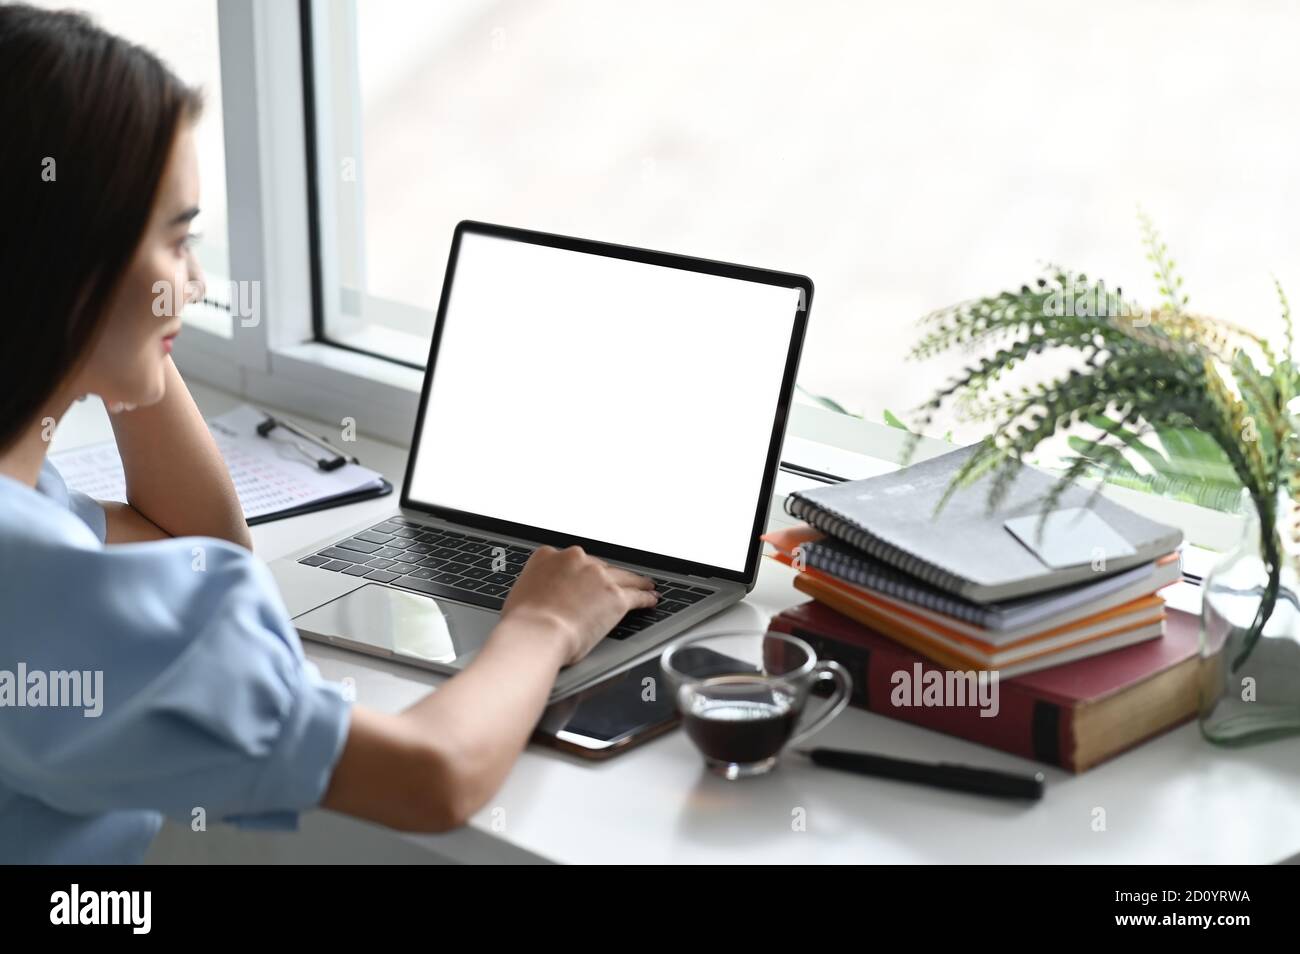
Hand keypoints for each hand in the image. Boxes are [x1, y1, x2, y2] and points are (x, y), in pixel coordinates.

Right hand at [499, 545, 657, 665]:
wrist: (536, 633)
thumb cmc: (524, 622)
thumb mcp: (521, 595)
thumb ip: (537, 589)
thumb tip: (540, 599)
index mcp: (548, 557)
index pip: (570, 560)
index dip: (580, 572)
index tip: (584, 578)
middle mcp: (575, 560)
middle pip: (599, 566)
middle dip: (605, 579)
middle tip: (610, 588)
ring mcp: (598, 576)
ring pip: (623, 576)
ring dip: (635, 582)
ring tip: (644, 585)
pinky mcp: (615, 595)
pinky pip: (636, 595)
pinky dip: (645, 597)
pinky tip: (650, 599)